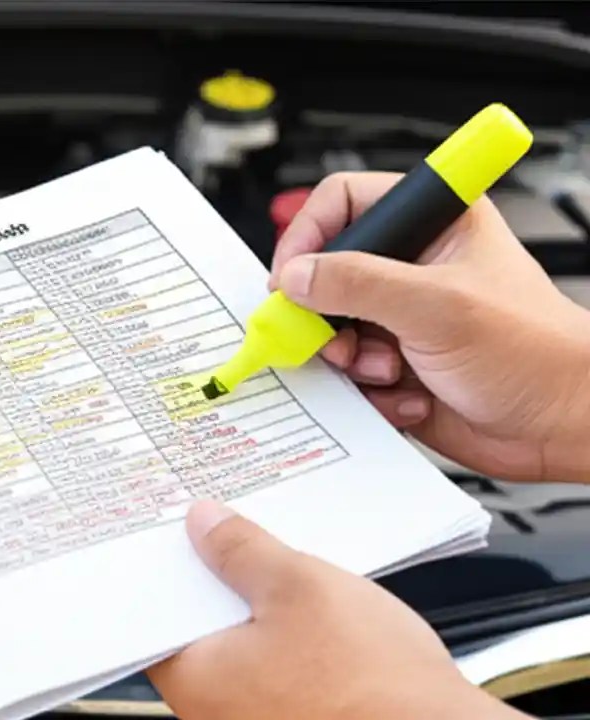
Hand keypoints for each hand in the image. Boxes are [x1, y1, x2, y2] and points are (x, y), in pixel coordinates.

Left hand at [146, 501, 527, 719]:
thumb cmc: (373, 685)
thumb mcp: (300, 586)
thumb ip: (242, 550)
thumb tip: (204, 523)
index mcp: (195, 681)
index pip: (150, 617)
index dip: (161, 570)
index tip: (171, 534)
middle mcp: (214, 712)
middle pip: (193, 630)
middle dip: (210, 581)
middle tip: (224, 532)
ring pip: (237, 650)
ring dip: (249, 608)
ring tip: (271, 562)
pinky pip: (272, 671)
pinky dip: (280, 638)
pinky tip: (307, 607)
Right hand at [270, 172, 589, 482]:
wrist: (561, 424)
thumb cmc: (535, 352)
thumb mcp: (438, 305)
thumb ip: (358, 284)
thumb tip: (297, 275)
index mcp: (434, 224)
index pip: (344, 202)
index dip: (308, 235)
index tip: (290, 275)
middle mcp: (412, 266)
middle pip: (325, 272)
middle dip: (324, 313)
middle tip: (332, 334)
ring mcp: (401, 317)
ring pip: (331, 328)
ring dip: (350, 358)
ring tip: (388, 369)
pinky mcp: (396, 363)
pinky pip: (349, 373)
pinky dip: (369, 390)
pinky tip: (409, 394)